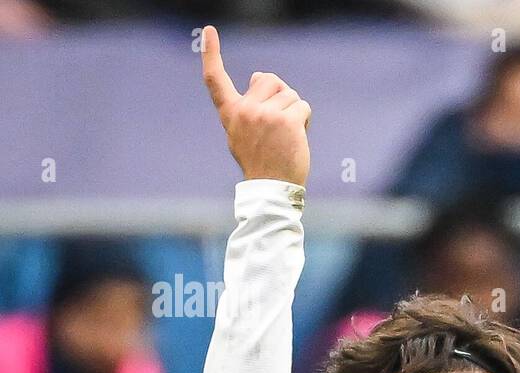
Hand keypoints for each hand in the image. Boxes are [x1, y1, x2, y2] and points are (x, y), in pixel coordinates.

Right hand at [200, 25, 310, 186]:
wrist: (271, 188)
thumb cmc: (261, 160)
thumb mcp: (243, 132)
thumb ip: (247, 105)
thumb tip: (258, 76)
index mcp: (231, 113)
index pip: (215, 79)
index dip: (211, 54)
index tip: (208, 31)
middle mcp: (244, 110)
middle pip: (269, 79)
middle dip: (280, 95)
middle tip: (278, 123)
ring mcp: (265, 115)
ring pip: (289, 94)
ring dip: (294, 111)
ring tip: (286, 135)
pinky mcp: (286, 121)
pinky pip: (302, 106)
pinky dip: (304, 119)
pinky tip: (296, 137)